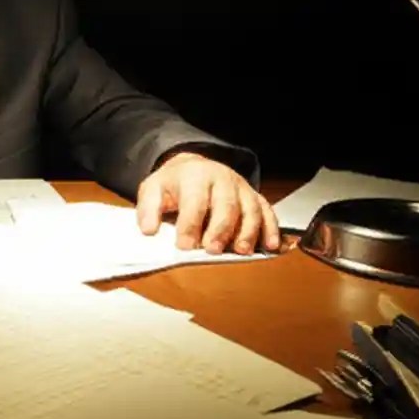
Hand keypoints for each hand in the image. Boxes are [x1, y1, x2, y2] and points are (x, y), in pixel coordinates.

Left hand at [135, 152, 278, 254]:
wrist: (193, 167)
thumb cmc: (174, 184)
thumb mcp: (153, 189)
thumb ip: (148, 209)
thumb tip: (148, 230)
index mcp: (195, 176)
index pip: (194, 200)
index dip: (190, 224)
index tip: (184, 245)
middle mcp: (222, 179)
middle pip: (226, 204)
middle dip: (220, 229)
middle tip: (212, 250)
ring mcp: (241, 188)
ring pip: (250, 209)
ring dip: (248, 232)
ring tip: (241, 251)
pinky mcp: (255, 197)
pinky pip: (267, 212)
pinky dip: (271, 229)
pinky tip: (270, 246)